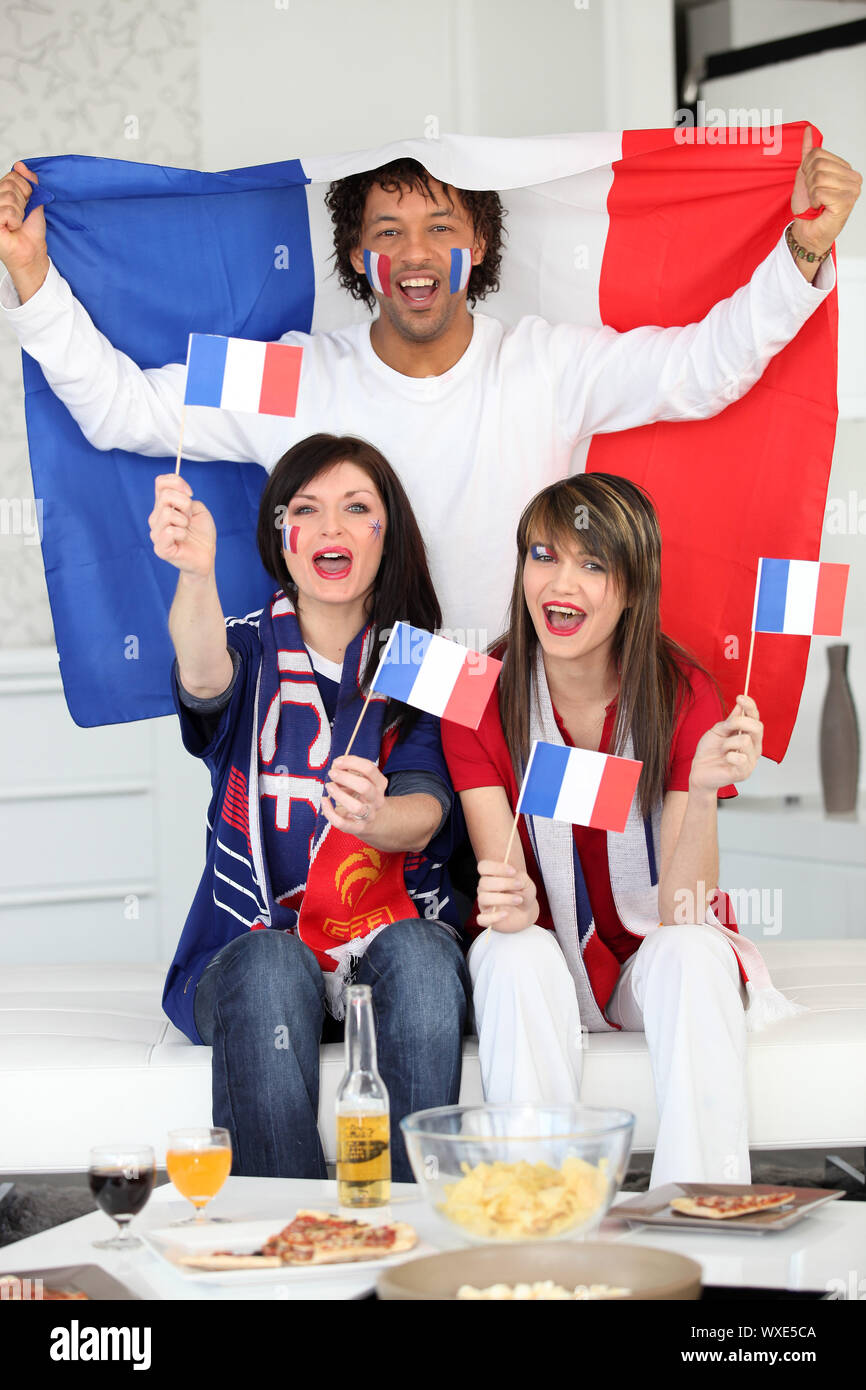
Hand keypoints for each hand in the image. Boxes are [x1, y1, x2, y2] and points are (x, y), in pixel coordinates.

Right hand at [0, 161, 47, 289]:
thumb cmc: (31, 230)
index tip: (28, 203)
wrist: (32, 251)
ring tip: (17, 223)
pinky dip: (15, 221)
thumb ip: (29, 182)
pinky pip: (6, 211)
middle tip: (22, 216)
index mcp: (2, 192)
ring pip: (9, 197)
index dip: (26, 189)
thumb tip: (20, 165)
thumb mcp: (34, 201)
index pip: (13, 176)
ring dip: (19, 213)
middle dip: (23, 201)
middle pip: (10, 185)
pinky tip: (11, 228)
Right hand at [148, 473, 216, 577]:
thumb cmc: (202, 534)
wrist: (206, 556)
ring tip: (187, 529)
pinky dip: (182, 533)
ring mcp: (156, 533)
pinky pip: (169, 531)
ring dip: (184, 520)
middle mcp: (156, 518)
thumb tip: (176, 496)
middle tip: (190, 518)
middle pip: (165, 495)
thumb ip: (186, 498)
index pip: (160, 482)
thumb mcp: (198, 509)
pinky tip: (184, 539)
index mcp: (163, 506)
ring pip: (166, 513)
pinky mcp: (160, 548)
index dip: (176, 482)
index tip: (191, 493)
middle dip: (185, 504)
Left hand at [321, 755, 386, 836]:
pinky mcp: (357, 828)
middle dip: (345, 778)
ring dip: (339, 795)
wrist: (371, 820)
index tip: (337, 762)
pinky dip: (330, 812)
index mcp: (379, 784)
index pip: (369, 769)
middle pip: (365, 787)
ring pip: (356, 808)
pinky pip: (342, 823)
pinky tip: (324, 800)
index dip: (352, 762)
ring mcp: (368, 815)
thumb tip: (336, 765)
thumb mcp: (360, 780)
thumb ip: (349, 771)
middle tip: (332, 773)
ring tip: (329, 786)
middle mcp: (376, 800)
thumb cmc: (361, 795)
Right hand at [476, 859, 537, 932]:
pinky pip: (481, 919)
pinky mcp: (486, 918)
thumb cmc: (523, 894)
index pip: (483, 867)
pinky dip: (493, 917)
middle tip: (519, 885)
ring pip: (483, 898)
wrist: (526, 911)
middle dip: (503, 883)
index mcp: (491, 876)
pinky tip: (506, 914)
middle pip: (484, 882)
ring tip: (518, 900)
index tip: (513, 871)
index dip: (496, 867)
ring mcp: (484, 904)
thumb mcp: (526, 882)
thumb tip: (513, 877)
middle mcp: (485, 889)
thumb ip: (519, 877)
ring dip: (503, 899)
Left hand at [689, 694, 762, 793]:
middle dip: (740, 722)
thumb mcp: (717, 731)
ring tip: (722, 750)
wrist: (699, 770)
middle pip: (757, 727)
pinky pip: (741, 758)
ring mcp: (751, 760)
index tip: (740, 697)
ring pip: (745, 740)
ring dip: (728, 743)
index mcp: (748, 735)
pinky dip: (729, 755)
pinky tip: (725, 759)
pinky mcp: (744, 772)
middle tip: (726, 727)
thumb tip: (740, 706)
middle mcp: (754, 747)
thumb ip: (730, 720)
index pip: (755, 718)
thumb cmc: (709, 751)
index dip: (750, 706)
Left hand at [791, 126, 861, 254]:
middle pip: (818, 165)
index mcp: (845, 168)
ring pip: (819, 178)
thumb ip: (808, 153)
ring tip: (817, 202)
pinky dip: (815, 201)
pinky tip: (820, 208)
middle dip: (809, 182)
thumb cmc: (808, 207)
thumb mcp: (805, 175)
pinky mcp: (847, 202)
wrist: (807, 230)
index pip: (818, 153)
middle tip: (814, 195)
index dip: (807, 170)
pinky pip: (821, 192)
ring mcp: (853, 189)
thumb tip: (808, 130)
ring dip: (812, 193)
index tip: (811, 184)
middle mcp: (853, 177)